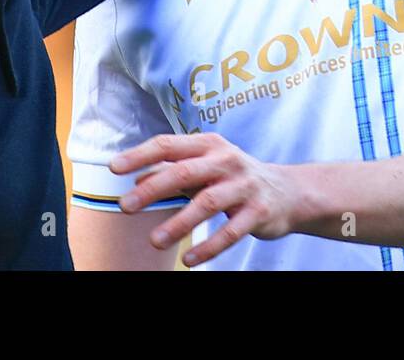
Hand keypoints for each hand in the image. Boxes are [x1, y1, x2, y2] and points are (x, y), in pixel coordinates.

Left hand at [111, 132, 304, 266]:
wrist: (288, 191)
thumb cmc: (234, 177)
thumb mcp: (205, 168)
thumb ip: (173, 171)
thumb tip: (136, 180)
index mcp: (209, 145)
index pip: (168, 145)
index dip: (140, 155)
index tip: (114, 168)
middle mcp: (226, 160)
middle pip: (184, 173)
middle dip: (153, 189)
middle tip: (125, 206)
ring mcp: (244, 185)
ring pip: (207, 203)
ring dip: (179, 223)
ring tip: (155, 240)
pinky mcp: (259, 211)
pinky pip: (231, 231)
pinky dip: (209, 246)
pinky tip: (189, 259)